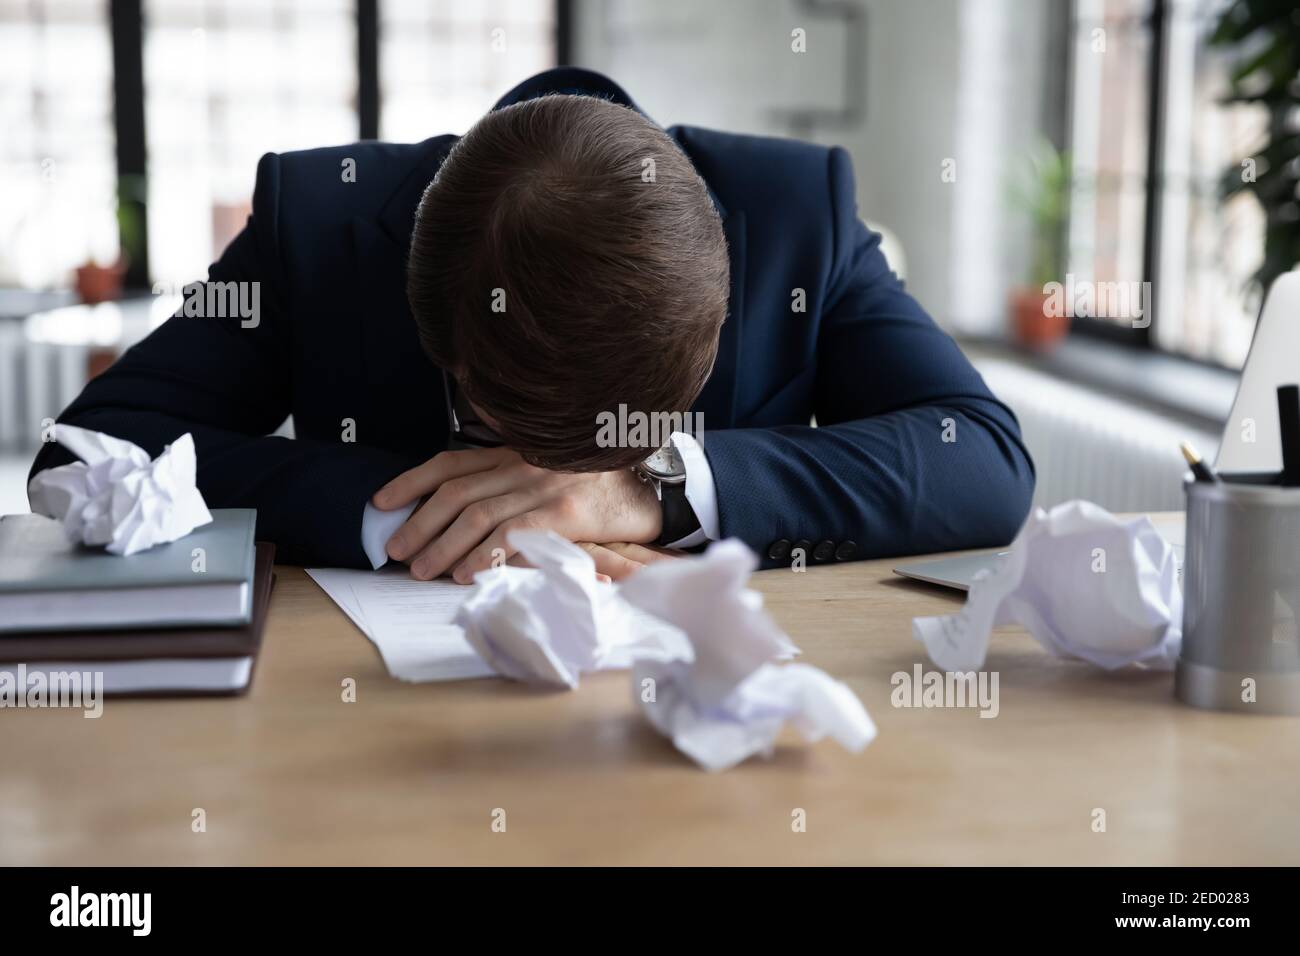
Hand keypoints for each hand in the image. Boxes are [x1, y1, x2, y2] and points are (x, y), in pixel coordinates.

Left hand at [372, 447, 661, 581]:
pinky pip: (512, 533)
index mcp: (516, 451)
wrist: (653, 489)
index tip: (381, 502)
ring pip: (477, 515)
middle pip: (456, 491)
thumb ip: (511, 479)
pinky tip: (465, 572)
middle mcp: (524, 463)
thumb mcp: (549, 470)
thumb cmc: (599, 487)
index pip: (451, 462)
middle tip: (394, 550)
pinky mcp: (563, 511)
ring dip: (441, 545)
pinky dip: (483, 554)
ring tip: (419, 570)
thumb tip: (463, 512)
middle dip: (418, 522)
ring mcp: (543, 485)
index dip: (411, 481)